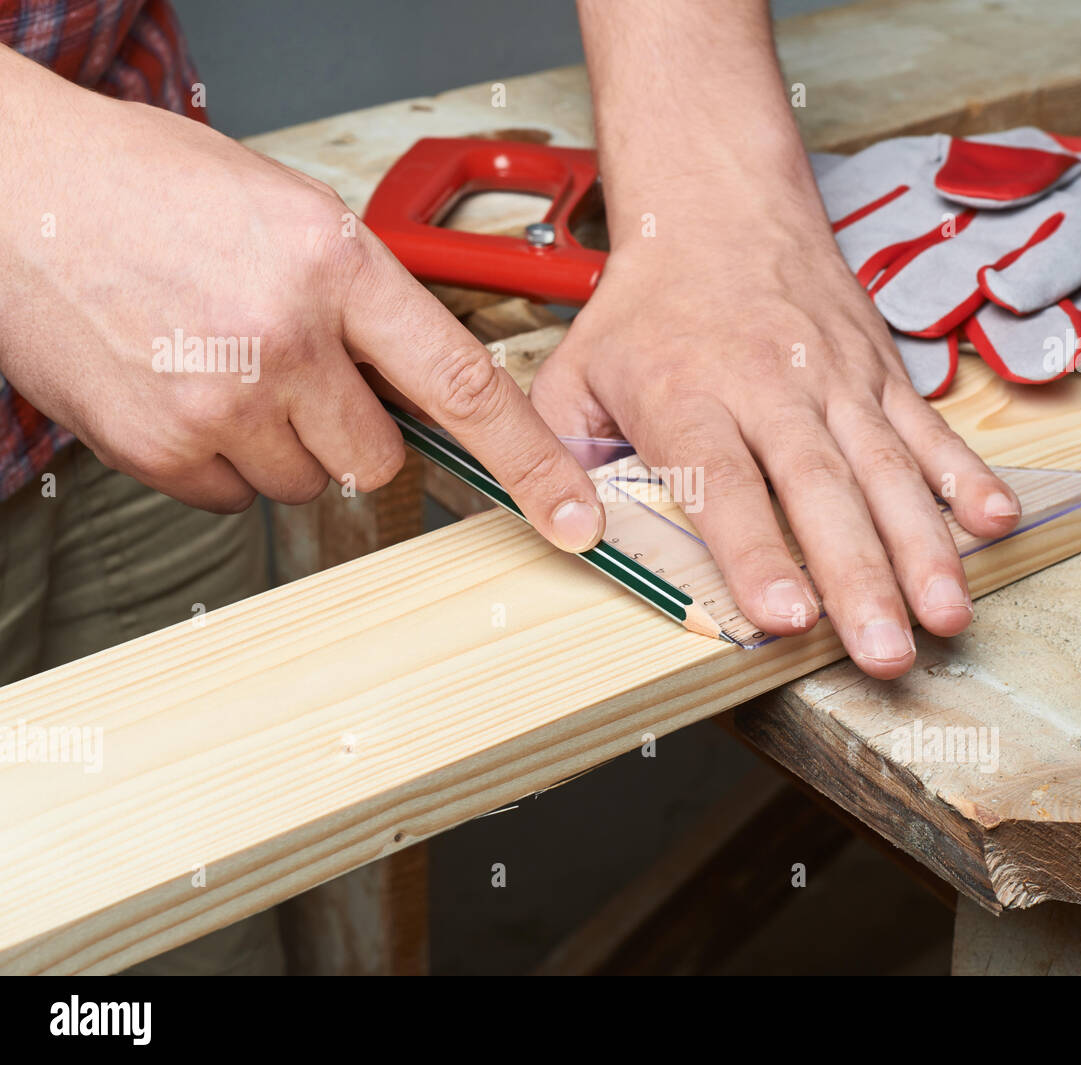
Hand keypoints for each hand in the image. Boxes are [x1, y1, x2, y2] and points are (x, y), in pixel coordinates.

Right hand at [0, 46, 602, 551]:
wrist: (13, 187)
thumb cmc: (150, 187)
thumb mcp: (289, 215)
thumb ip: (362, 301)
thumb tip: (419, 387)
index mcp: (333, 263)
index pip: (463, 386)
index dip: (530, 463)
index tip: (571, 514)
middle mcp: (283, 339)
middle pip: (377, 459)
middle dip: (353, 432)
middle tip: (301, 376)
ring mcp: (217, 400)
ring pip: (305, 483)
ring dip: (282, 446)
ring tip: (225, 367)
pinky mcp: (158, 448)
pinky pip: (234, 499)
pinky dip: (222, 462)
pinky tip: (186, 391)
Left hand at [531, 183, 1020, 676]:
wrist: (718, 209)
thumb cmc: (644, 311)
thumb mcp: (572, 375)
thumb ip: (560, 457)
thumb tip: (567, 536)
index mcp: (688, 396)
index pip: (723, 482)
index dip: (756, 551)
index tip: (785, 615)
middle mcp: (769, 387)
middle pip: (819, 488)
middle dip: (858, 574)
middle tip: (884, 649)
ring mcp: (834, 378)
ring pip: (886, 466)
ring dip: (922, 544)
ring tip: (947, 613)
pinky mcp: (878, 368)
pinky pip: (928, 425)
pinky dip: (965, 473)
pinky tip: (995, 522)